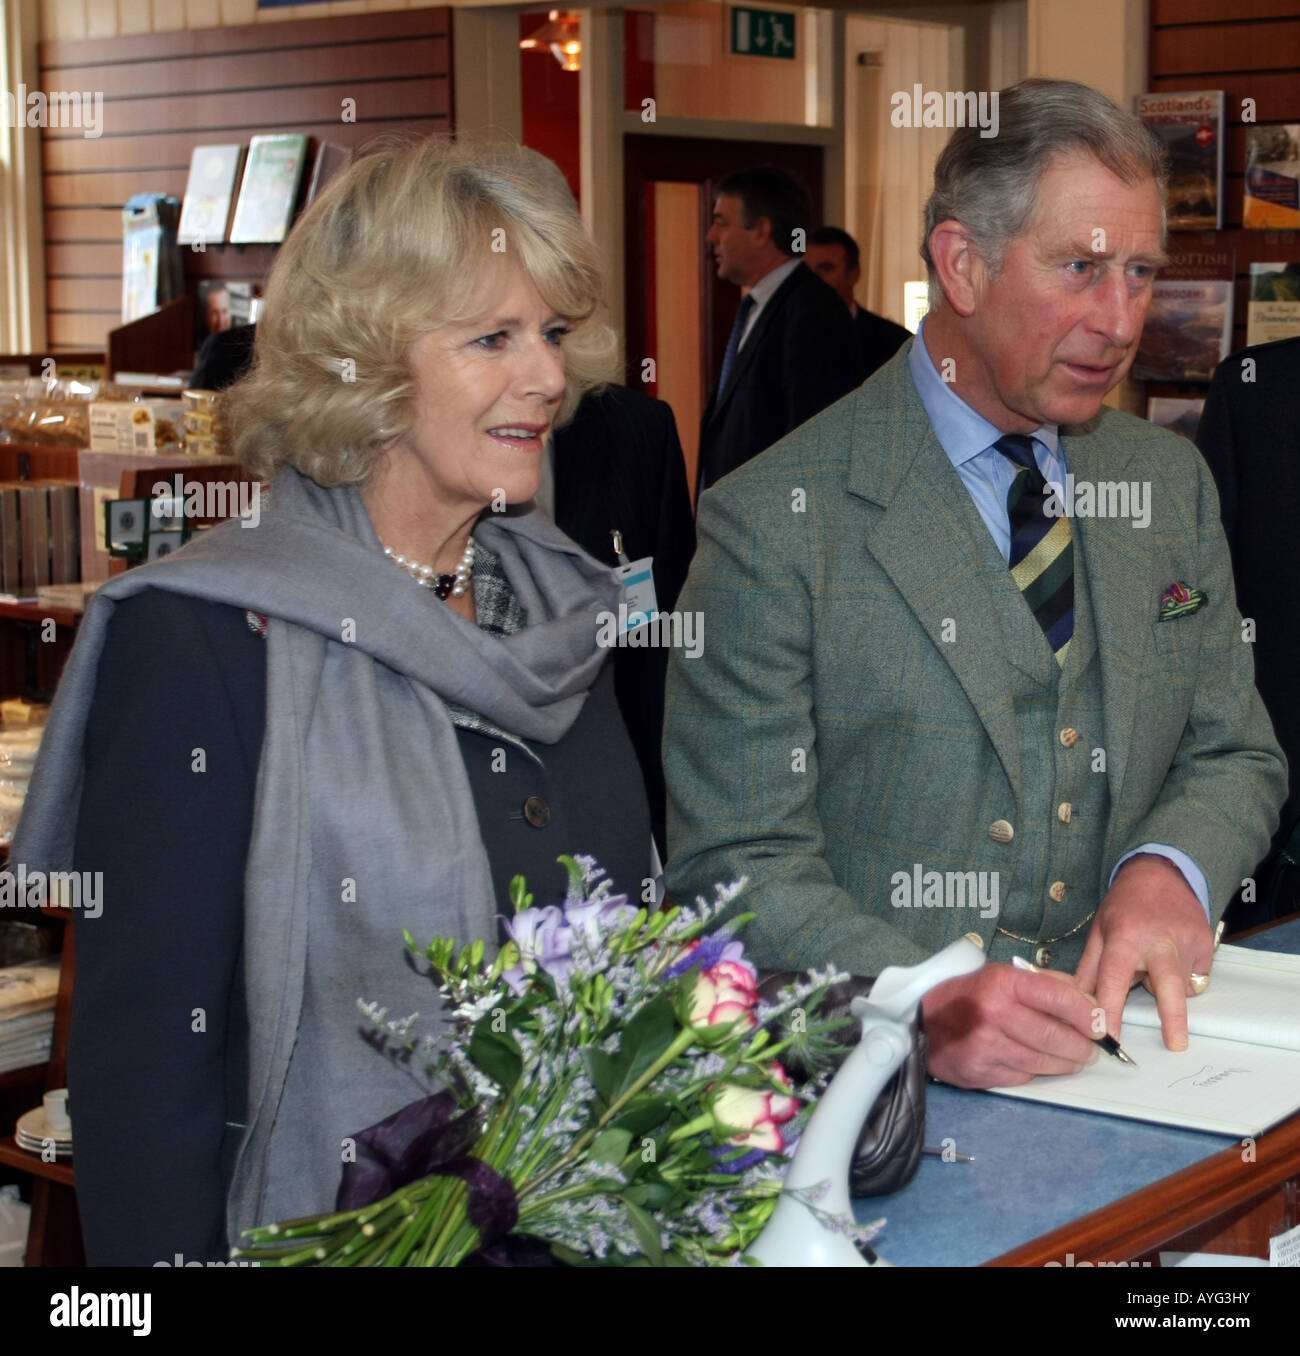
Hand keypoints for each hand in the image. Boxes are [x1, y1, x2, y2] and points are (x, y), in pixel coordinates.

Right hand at [921, 962, 1100, 1088]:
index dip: (1088, 1014)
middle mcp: (994, 1012)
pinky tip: (1038, 1062)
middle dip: (1082, 1047)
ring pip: (1044, 1061)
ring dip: (1065, 1063)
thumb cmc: (968, 997)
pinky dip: (1037, 1071)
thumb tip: (1088, 1002)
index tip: (1101, 1025)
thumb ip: (1047, 985)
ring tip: (1073, 1059)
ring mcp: (987, 1044)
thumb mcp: (1003, 976)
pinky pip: (1024, 1075)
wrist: (924, 1022)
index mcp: (1002, 983)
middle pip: (1056, 1036)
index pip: (1059, 997)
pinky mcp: (981, 1070)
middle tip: (1091, 1049)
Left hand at [1074, 854, 1213, 1050]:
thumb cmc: (1125, 906)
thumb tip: (1078, 1004)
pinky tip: (1171, 955)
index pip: (1114, 979)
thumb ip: (1090, 970)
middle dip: (1173, 1016)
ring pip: (1180, 984)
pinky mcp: (1206, 945)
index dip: (1110, 1009)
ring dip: (1164, 986)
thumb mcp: (1099, 932)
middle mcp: (1159, 941)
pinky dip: (1181, 976)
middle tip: (1176, 1045)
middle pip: (1168, 983)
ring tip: (1154, 962)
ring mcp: (1187, 942)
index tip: (1108, 1036)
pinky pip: (1193, 977)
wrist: (1161, 874)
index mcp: (1125, 937)